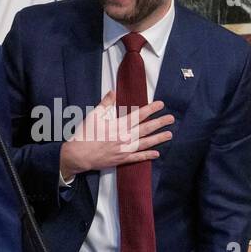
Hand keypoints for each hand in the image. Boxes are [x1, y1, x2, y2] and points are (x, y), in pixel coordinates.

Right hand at [59, 90, 173, 179]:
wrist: (79, 155)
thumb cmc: (85, 135)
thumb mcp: (94, 115)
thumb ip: (105, 103)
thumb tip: (113, 92)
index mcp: (119, 125)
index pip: (139, 115)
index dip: (151, 109)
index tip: (160, 104)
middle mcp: (124, 138)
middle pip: (146, 129)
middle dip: (160, 123)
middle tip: (171, 119)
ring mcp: (124, 150)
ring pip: (145, 143)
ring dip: (158, 139)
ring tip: (169, 135)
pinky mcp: (121, 159)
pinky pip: (137, 158)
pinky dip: (147, 156)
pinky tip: (157, 154)